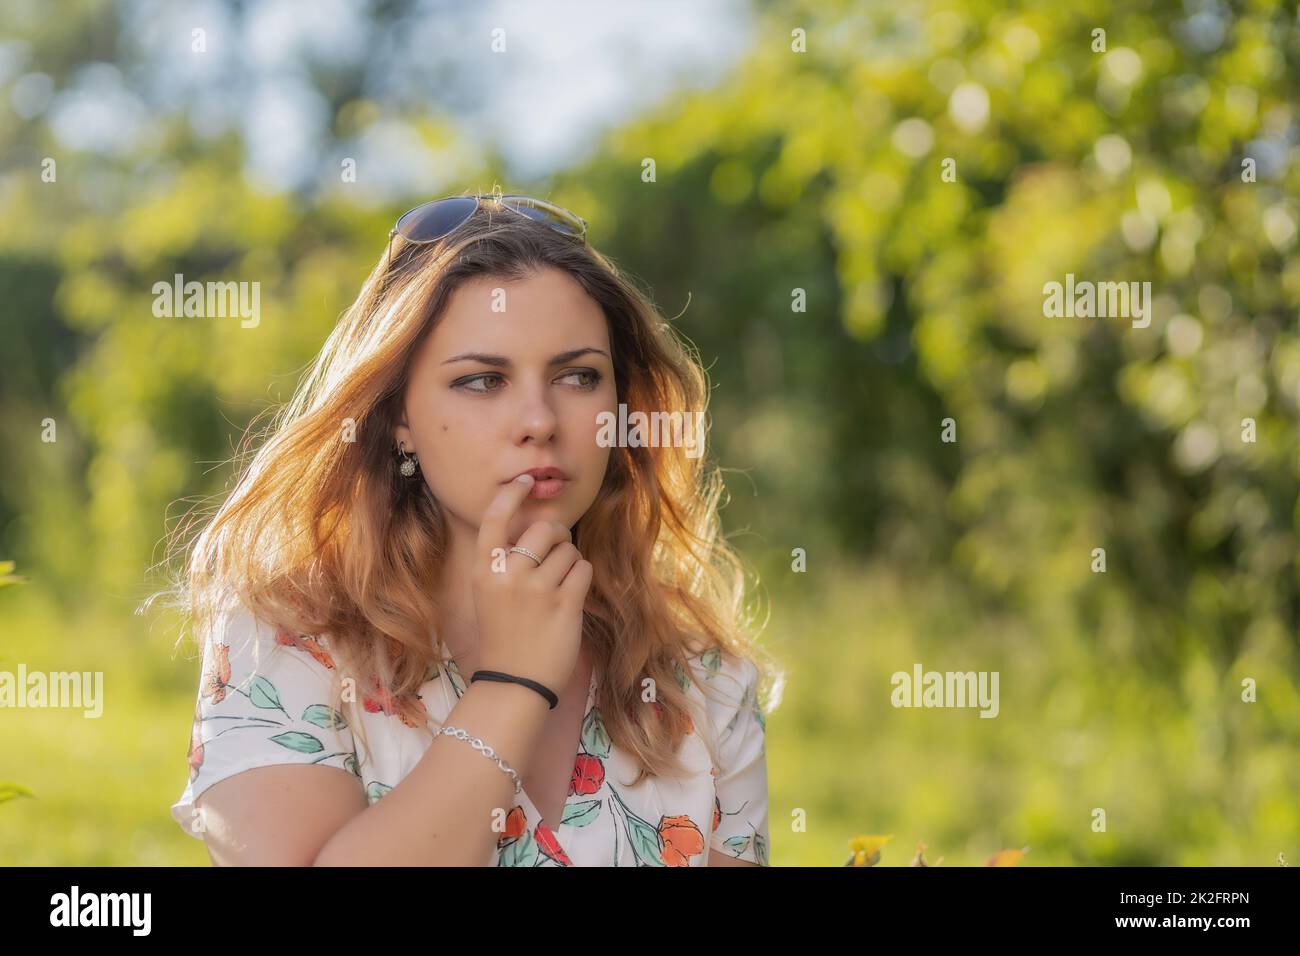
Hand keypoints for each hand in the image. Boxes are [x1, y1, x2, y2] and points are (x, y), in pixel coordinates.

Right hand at [470, 475, 592, 694]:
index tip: (526, 481)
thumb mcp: (489, 594)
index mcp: (484, 570)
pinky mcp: (564, 604)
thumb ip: (504, 561)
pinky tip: (572, 595)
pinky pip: (584, 569)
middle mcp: (508, 575)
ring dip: (571, 561)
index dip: (512, 494)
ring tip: (561, 585)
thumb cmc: (504, 636)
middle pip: (544, 528)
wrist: (514, 682)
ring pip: (569, 549)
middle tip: (557, 552)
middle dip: (557, 535)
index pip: (495, 517)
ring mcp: (536, 589)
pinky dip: (582, 577)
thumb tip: (537, 526)